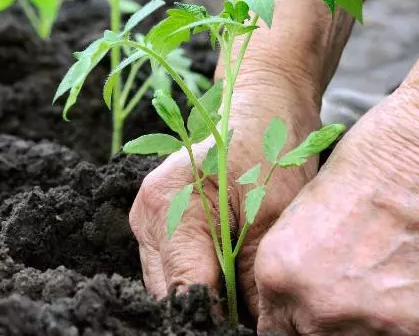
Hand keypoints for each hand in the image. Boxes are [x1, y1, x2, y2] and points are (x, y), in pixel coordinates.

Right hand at [129, 71, 321, 314]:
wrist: (263, 103)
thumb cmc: (271, 148)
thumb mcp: (272, 218)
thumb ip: (253, 280)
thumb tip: (255, 328)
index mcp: (168, 207)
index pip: (185, 292)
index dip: (217, 320)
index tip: (248, 327)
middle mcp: (146, 215)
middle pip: (170, 293)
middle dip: (210, 310)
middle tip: (253, 316)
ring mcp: (147, 219)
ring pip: (170, 284)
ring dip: (206, 296)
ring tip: (246, 295)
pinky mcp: (157, 221)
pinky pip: (174, 267)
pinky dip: (203, 277)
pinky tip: (232, 274)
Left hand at [254, 84, 418, 334]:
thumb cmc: (377, 157)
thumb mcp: (308, 207)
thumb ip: (297, 261)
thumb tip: (300, 293)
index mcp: (279, 273)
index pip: (274, 328)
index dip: (294, 318)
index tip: (311, 309)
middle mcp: (316, 307)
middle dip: (328, 324)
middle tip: (355, 293)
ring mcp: (371, 323)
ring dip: (373, 324)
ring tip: (392, 285)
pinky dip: (418, 322)